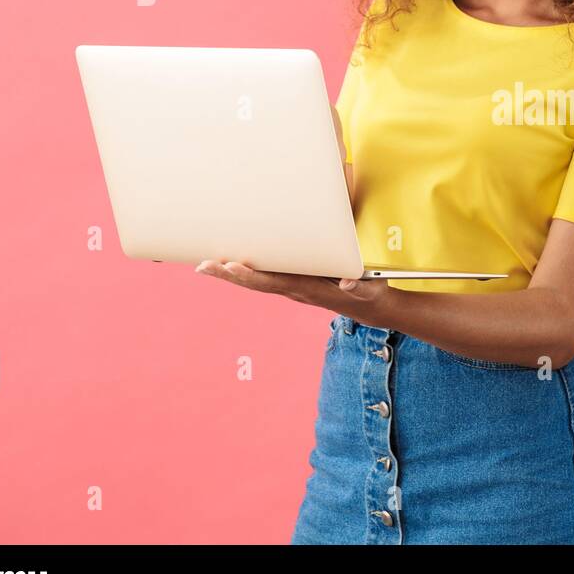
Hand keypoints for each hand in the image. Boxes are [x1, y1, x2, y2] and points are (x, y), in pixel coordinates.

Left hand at [194, 258, 391, 318]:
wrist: (370, 307)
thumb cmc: (370, 294)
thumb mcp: (370, 290)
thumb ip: (358, 287)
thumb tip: (346, 282)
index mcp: (309, 289)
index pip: (275, 282)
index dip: (252, 275)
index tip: (232, 266)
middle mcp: (295, 290)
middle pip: (257, 283)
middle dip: (230, 275)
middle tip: (203, 266)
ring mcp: (293, 287)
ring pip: (257, 281)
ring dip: (231, 274)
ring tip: (205, 265)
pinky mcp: (295, 282)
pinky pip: (265, 278)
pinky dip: (244, 272)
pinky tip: (229, 265)